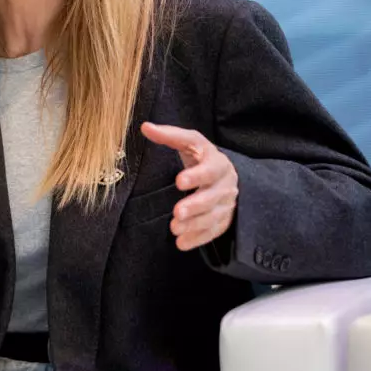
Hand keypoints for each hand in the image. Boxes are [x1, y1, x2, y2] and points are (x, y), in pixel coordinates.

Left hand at [140, 122, 237, 250]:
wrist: (224, 176)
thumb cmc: (201, 157)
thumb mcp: (189, 143)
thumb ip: (169, 136)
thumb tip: (145, 127)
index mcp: (217, 163)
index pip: (210, 169)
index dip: (196, 176)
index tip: (179, 181)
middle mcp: (225, 185)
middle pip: (212, 196)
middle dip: (195, 205)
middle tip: (177, 212)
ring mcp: (225, 204)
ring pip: (213, 217)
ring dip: (194, 224)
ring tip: (174, 228)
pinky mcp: (223, 220)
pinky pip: (213, 232)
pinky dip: (198, 239)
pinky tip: (182, 243)